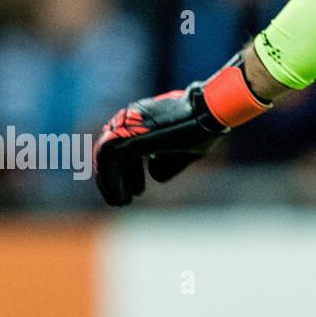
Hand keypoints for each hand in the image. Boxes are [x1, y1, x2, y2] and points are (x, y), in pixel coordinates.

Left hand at [94, 53, 270, 206]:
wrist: (209, 114)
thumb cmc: (202, 130)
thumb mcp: (183, 150)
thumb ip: (166, 160)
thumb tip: (153, 174)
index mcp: (143, 118)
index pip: (123, 149)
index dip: (127, 173)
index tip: (137, 191)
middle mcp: (131, 118)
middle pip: (112, 153)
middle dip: (115, 179)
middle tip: (124, 200)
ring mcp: (127, 125)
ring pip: (106, 157)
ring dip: (110, 183)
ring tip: (123, 202)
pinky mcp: (128, 135)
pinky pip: (108, 160)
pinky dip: (110, 180)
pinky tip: (120, 196)